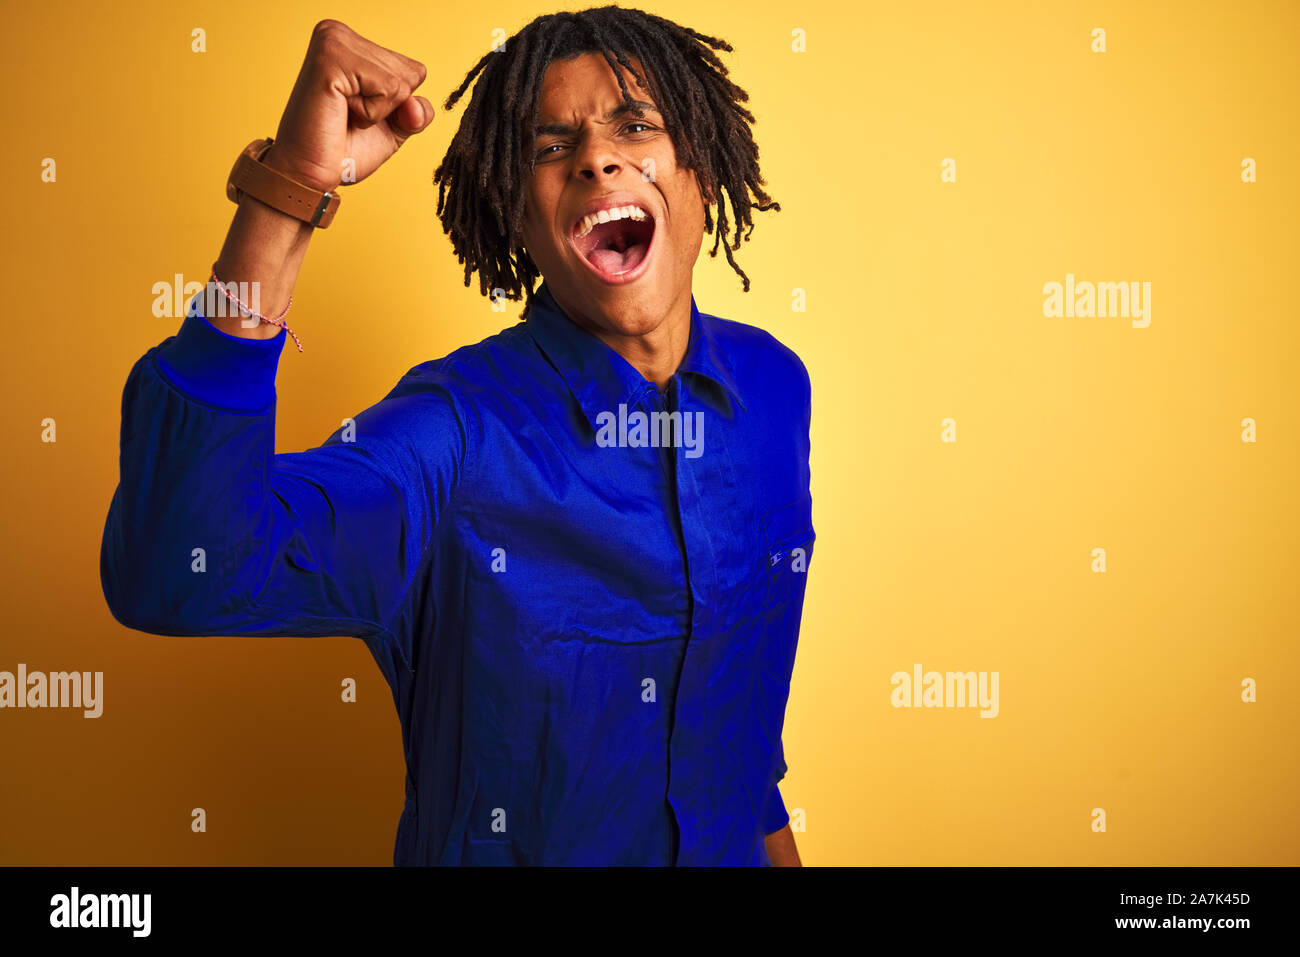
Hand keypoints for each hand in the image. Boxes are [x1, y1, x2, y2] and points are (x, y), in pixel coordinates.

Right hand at [262, 19, 433, 192]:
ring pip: (401, 81)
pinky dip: (371, 113)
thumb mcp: (393, 129)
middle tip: (349, 117)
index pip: (414, 71)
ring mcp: (334, 42)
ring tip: (344, 115)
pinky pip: (388, 88)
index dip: (396, 105)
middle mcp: (339, 34)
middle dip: (388, 108)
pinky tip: (341, 113)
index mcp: (351, 43)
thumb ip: (416, 112)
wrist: (309, 174)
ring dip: (378, 111)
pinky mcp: (332, 59)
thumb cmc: (342, 151)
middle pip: (412, 74)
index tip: (359, 113)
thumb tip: (416, 104)